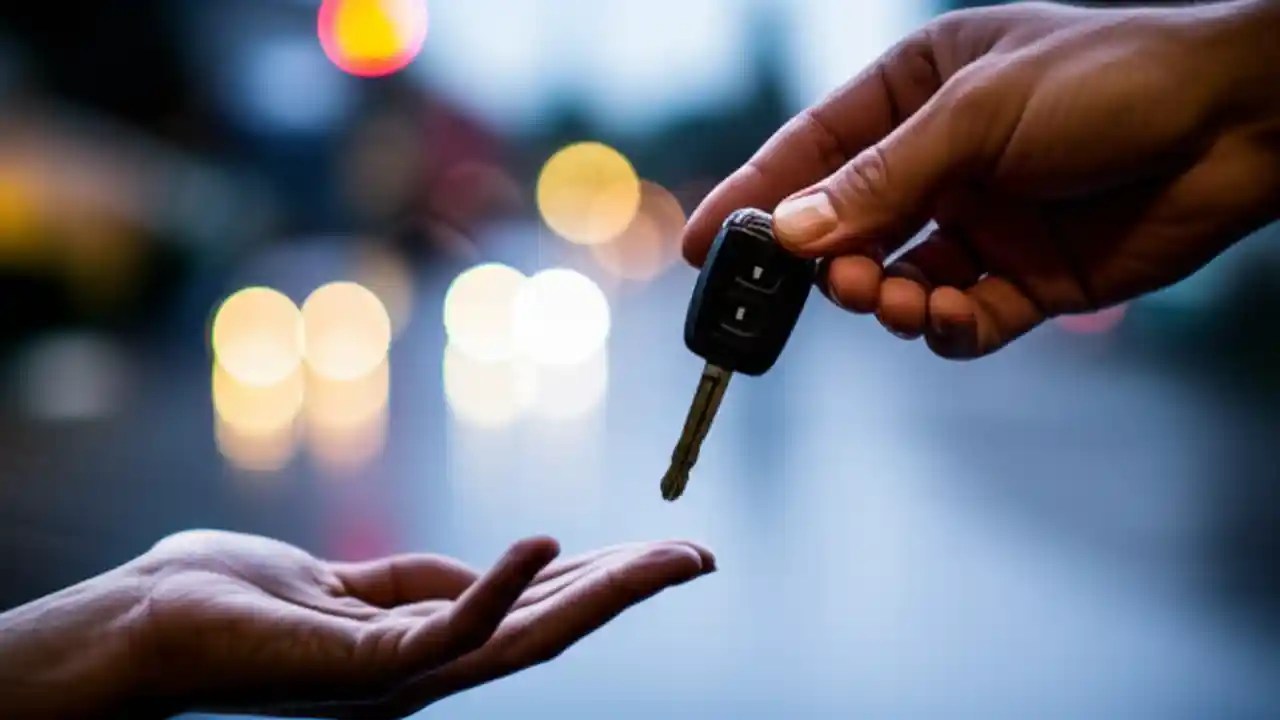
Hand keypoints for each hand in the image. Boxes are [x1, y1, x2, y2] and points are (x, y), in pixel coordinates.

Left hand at [0, 530, 713, 718]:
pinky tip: (547, 547)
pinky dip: (502, 588)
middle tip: (700, 556)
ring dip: (603, 594)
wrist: (136, 628)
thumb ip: (418, 584)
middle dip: (630, 591)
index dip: (604, 584)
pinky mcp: (361, 670)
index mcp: (425, 648)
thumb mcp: (345, 587)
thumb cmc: (230, 604)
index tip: (664, 551)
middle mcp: (426, 671)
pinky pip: (445, 630)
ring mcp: (396, 677)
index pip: (534, 613)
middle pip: (549, 629)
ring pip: (522, 639)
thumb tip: (498, 569)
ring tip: (670, 557)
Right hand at [683, 0, 1279, 357]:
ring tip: (889, 300)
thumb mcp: (976, 116)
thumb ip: (877, 182)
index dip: (754, 198)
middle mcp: (938, 160)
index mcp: (915, 92)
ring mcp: (979, 222)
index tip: (705, 247)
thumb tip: (786, 234)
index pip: (812, 150)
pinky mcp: (1022, 278)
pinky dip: (941, 329)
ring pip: (893, 281)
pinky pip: (957, 318)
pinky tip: (945, 319)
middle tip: (818, 286)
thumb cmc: (1112, 80)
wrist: (1242, 125)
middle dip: (823, 264)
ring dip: (881, 301)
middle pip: (844, 225)